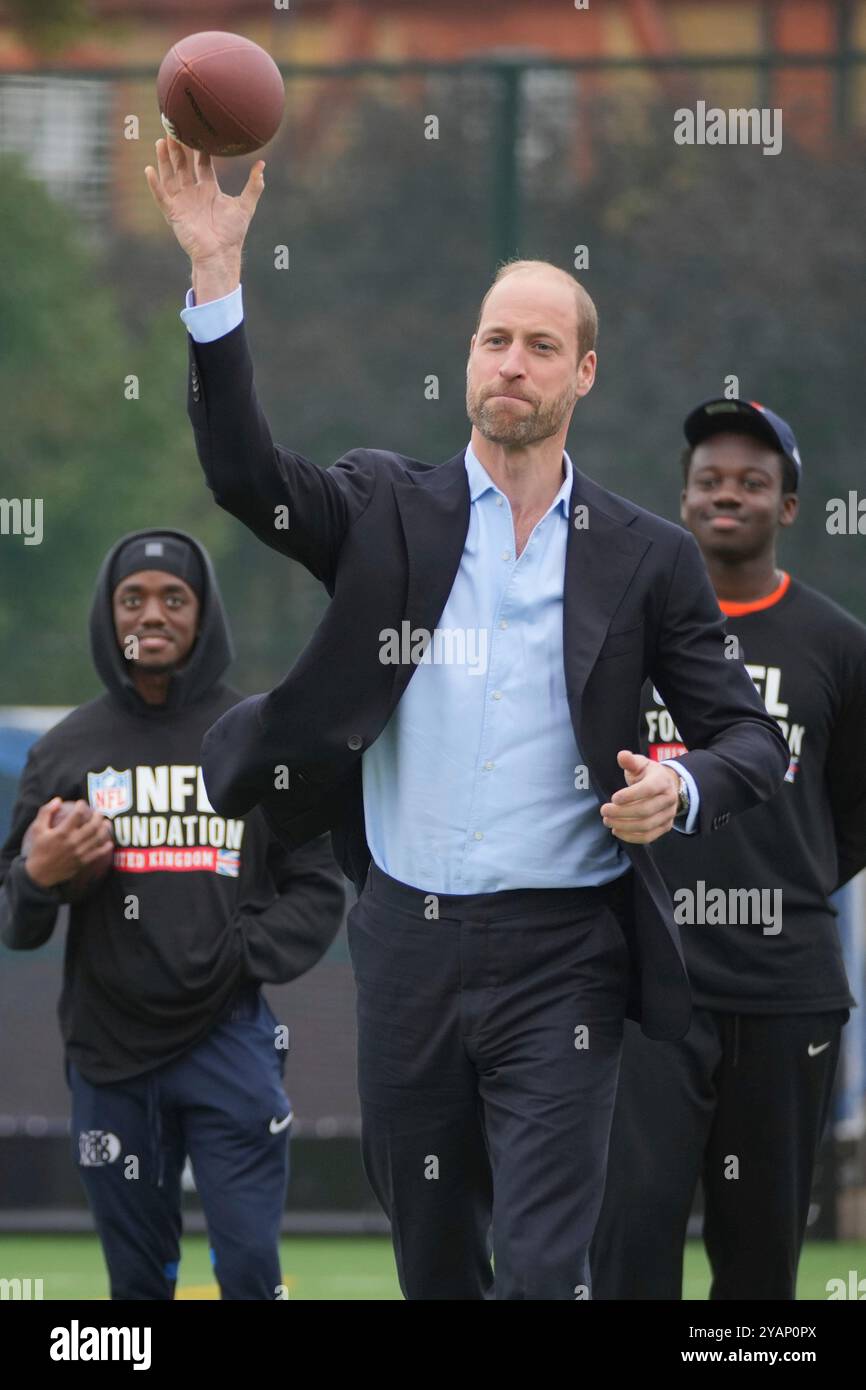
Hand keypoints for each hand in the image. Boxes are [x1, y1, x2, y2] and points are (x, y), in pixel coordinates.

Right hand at [24, 799, 114, 888]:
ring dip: (105, 829)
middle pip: (92, 825)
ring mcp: (80, 852)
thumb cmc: (38, 849)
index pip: (77, 815)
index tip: (82, 803)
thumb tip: (58, 799)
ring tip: (106, 823)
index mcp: (62, 832)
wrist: (39, 874)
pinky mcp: (83, 862)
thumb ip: (46, 812)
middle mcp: (73, 842)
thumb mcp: (37, 829)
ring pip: (98, 838)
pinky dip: (105, 847)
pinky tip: (109, 842)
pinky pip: (98, 853)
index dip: (82, 806)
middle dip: (98, 816)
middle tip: (99, 812)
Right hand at [144, 136, 264, 296]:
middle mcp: (193, 193)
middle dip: (179, 148)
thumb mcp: (245, 206)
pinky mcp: (173, 213)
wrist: (220, 254)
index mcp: (209, 190)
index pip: (202, 164)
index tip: (198, 131)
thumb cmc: (232, 234)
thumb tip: (262, 166)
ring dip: (164, 160)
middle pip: (183, 166)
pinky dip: (154, 184)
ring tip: (161, 141)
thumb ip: (254, 186)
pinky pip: (161, 196)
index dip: (200, 149)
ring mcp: (182, 202)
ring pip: (170, 176)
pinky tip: (148, 170)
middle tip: (175, 129)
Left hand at [599, 751, 681, 844]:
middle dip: (621, 813)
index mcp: (662, 781)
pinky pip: (648, 836)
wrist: (666, 787)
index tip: (613, 798)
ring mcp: (668, 814)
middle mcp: (669, 799)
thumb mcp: (640, 764)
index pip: (648, 790)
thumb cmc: (648, 775)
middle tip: (603, 810)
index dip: (630, 795)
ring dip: (624, 826)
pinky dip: (631, 837)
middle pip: (645, 810)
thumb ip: (630, 761)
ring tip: (607, 821)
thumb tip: (622, 755)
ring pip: (646, 826)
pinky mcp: (665, 827)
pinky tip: (616, 830)